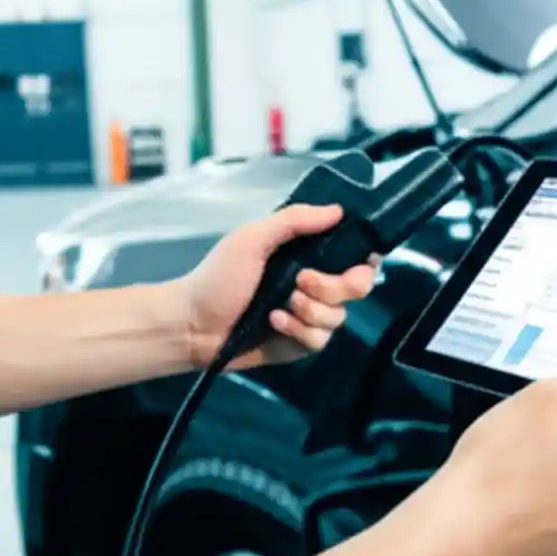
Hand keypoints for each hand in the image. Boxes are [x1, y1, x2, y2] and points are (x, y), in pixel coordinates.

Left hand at [177, 204, 377, 369]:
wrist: (192, 323)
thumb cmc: (219, 276)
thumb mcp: (251, 239)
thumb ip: (293, 220)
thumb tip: (338, 210)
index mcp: (307, 256)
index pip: (356, 256)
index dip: (364, 260)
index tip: (355, 260)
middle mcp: (315, 285)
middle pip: (358, 287)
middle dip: (334, 286)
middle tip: (300, 281)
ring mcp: (309, 317)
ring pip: (339, 316)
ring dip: (311, 310)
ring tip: (280, 306)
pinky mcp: (300, 344)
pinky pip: (320, 340)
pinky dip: (298, 331)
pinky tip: (274, 323)